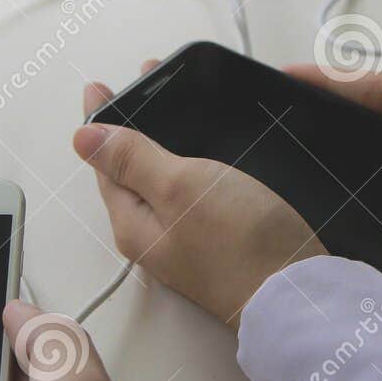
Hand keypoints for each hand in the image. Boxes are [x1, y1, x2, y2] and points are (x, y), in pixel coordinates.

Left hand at [74, 72, 326, 329]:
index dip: (103, 120)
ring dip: (166, 142)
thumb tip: (83, 136)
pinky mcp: (221, 243)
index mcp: (132, 223)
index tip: (99, 85)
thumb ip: (131, 159)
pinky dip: (196, 164)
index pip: (104, 163)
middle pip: (132, 172)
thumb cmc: (240, 246)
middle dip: (132, 127)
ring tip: (174, 107)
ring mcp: (189, 242)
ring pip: (166, 182)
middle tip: (140, 85)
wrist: (298, 296)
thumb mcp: (178, 186)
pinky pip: (196, 196)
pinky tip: (212, 153)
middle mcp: (155, 236)